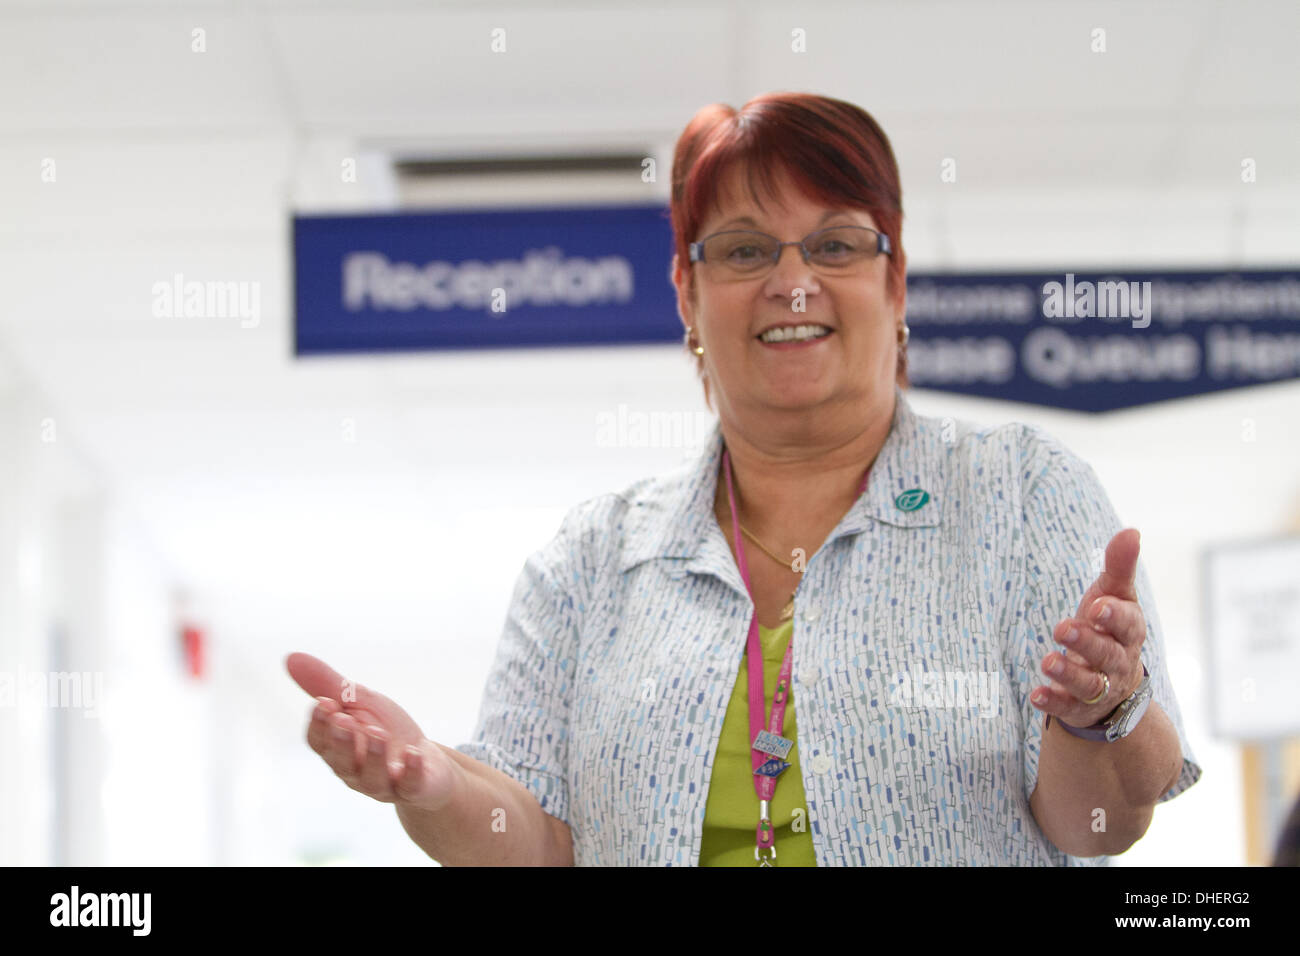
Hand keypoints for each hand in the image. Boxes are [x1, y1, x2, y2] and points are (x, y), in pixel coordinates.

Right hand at [286, 652, 457, 811]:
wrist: (429, 763)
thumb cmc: (386, 730)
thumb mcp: (360, 702)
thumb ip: (328, 684)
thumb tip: (292, 657)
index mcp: (338, 750)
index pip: (319, 742)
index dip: (319, 725)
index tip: (324, 702)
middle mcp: (356, 772)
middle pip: (342, 762)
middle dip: (341, 741)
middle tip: (343, 719)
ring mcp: (385, 785)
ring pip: (372, 778)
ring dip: (374, 755)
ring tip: (377, 732)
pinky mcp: (414, 789)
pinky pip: (411, 785)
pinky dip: (412, 771)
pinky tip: (413, 753)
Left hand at [1031, 528, 1146, 729]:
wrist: (1114, 684)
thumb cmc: (1109, 628)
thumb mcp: (1113, 595)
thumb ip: (1119, 567)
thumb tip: (1131, 531)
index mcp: (1128, 632)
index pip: (1128, 624)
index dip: (1115, 616)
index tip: (1097, 606)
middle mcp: (1118, 661)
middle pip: (1107, 653)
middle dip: (1087, 641)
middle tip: (1063, 629)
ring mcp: (1100, 687)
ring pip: (1089, 683)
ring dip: (1068, 673)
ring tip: (1047, 662)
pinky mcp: (1079, 706)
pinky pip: (1067, 706)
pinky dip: (1053, 701)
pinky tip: (1036, 694)